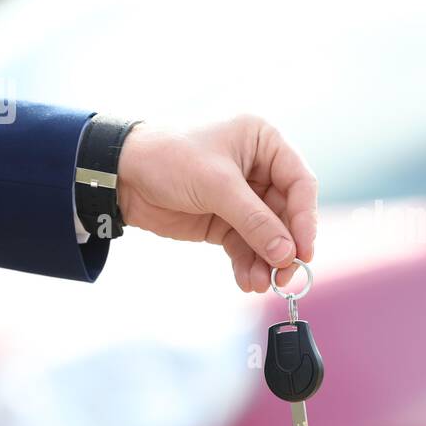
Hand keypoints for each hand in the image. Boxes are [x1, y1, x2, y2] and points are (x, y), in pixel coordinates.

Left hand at [116, 115, 317, 291]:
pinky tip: (247, 280)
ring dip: (266, 261)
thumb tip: (287, 254)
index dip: (305, 218)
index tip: (304, 251)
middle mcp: (258, 168)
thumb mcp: (216, 185)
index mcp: (263, 142)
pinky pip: (245, 245)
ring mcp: (242, 196)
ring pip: (267, 234)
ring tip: (261, 283)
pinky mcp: (224, 219)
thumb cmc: (168, 157)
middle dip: (284, 247)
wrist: (120, 173)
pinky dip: (248, 264)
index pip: (300, 183)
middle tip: (285, 275)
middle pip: (286, 214)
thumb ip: (255, 221)